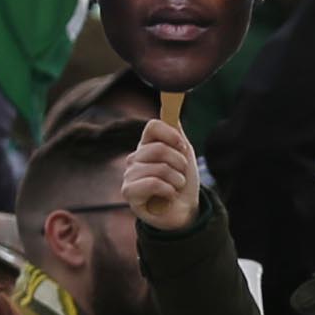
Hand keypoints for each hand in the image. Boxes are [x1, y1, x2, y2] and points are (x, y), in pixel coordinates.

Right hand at [123, 111, 203, 229]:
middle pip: (159, 148)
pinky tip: (168, 196)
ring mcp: (130, 174)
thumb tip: (168, 103)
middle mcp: (135, 158)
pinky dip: (168, 191)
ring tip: (175, 187)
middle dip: (179, 163)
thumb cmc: (182, 182)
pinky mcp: (129, 192)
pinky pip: (153, 183)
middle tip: (181, 175)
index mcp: (147, 145)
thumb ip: (175, 132)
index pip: (153, 126)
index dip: (171, 135)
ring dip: (176, 180)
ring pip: (159, 168)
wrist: (185, 211)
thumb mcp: (184, 154)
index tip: (182, 146)